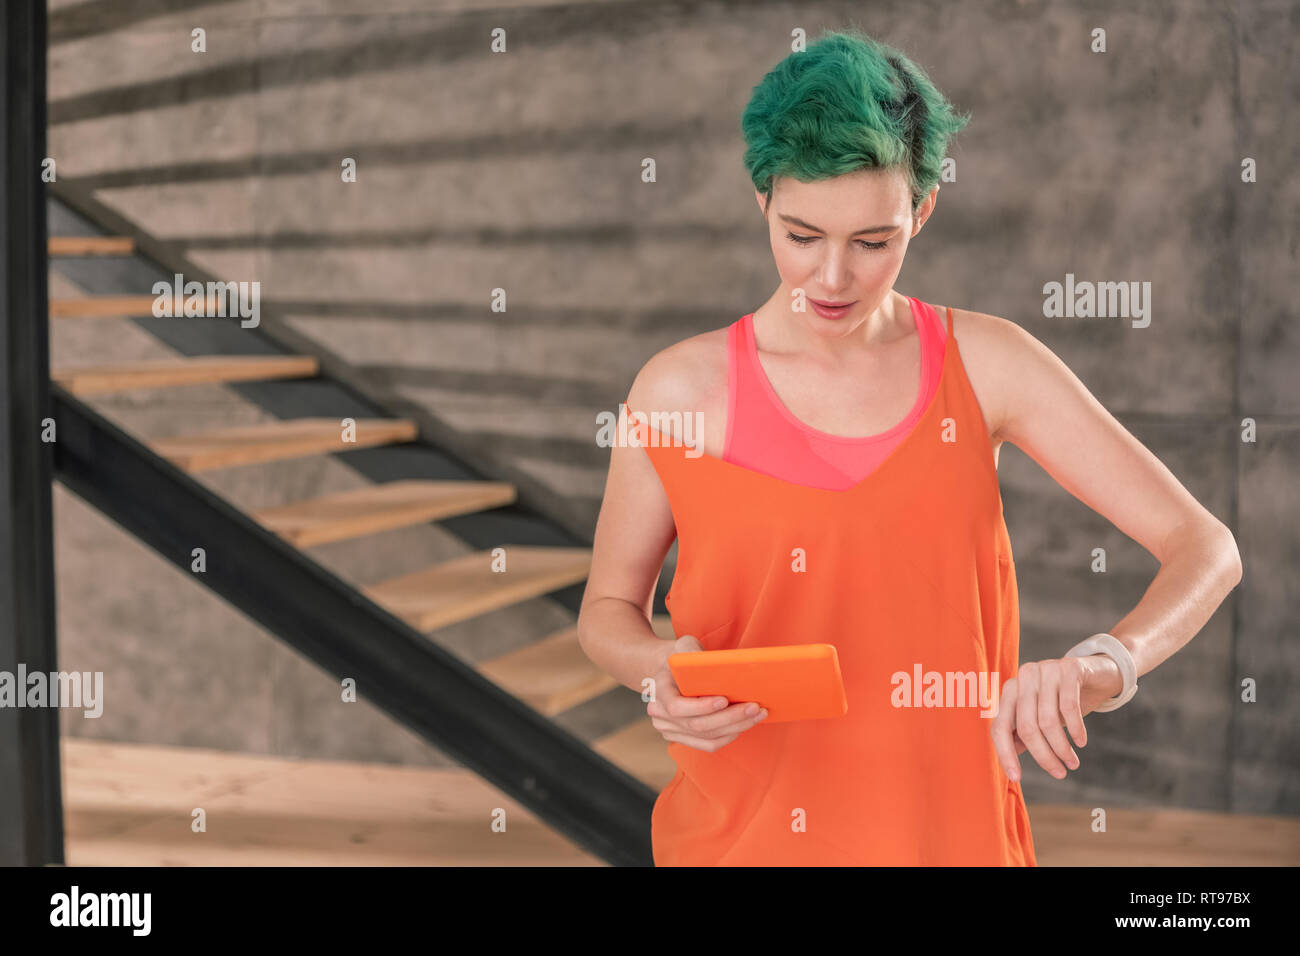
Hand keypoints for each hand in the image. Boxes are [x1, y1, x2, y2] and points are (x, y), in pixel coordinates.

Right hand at [645, 635, 767, 751]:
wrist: (671, 671)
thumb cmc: (682, 656)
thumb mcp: (685, 646)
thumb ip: (694, 654)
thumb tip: (717, 665)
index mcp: (658, 691)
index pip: (676, 707)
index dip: (701, 707)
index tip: (724, 699)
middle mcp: (660, 715)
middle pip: (697, 725)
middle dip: (729, 717)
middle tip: (754, 707)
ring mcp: (670, 730)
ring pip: (707, 737)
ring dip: (735, 727)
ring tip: (757, 714)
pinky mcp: (683, 738)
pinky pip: (709, 744)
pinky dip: (729, 735)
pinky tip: (745, 724)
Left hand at [990, 653, 1123, 781]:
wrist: (1094, 672)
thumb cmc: (1062, 699)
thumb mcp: (1040, 716)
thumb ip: (1022, 733)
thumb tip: (1010, 763)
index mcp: (1010, 690)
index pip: (1000, 727)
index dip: (1005, 754)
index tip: (1016, 778)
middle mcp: (1024, 677)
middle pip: (1027, 727)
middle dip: (1044, 756)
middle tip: (1060, 773)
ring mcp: (1045, 670)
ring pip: (1048, 721)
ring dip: (1062, 748)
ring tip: (1072, 763)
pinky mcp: (1069, 668)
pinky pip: (1069, 707)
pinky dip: (1076, 730)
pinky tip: (1081, 742)